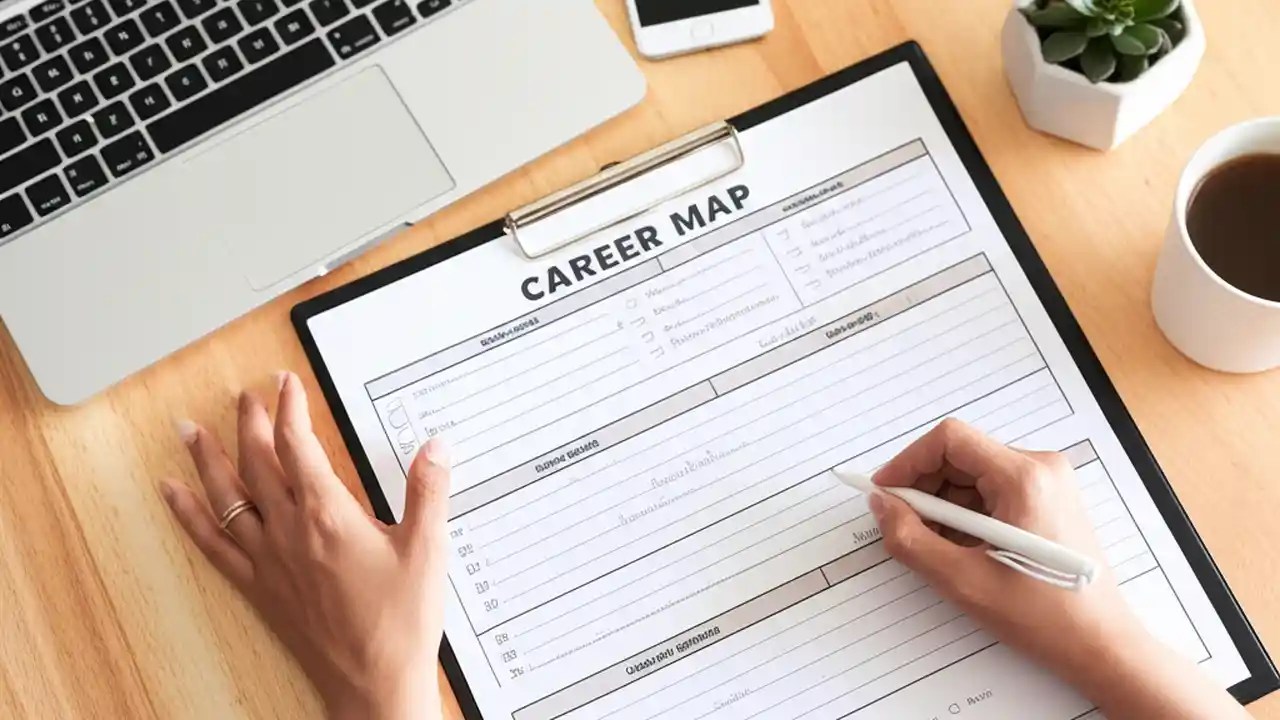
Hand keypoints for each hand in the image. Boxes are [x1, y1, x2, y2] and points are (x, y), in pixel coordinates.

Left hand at [161, 372, 449, 719]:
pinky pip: (212, 543)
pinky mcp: (259, 587)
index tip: (286, 384)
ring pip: (228, 497)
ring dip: (207, 459)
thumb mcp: (427, 549)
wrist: (373, 682)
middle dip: (250, 422)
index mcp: (328, 516)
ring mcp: (269, 560)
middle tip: (245, 395)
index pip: (299, 446)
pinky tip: (173, 496)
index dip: (290, 408)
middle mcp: (290, 533)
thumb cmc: (399, 623)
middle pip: (258, 463)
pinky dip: (188, 515)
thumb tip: (435, 447)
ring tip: (189, 430)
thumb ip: (429, 491)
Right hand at [869, 419, 1247, 719]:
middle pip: (960, 455)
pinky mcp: (1046, 498)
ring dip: (944, 505)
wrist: (1099, 643)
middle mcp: (1040, 468)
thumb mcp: (963, 580)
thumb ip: (911, 539)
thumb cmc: (1046, 616)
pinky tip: (963, 548)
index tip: (886, 492)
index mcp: (1025, 478)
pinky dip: (966, 513)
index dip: (908, 462)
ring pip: (972, 474)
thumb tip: (881, 506)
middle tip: (905, 526)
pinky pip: (990, 490)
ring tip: (939, 547)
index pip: (950, 440)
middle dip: (924, 489)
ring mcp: (1047, 482)